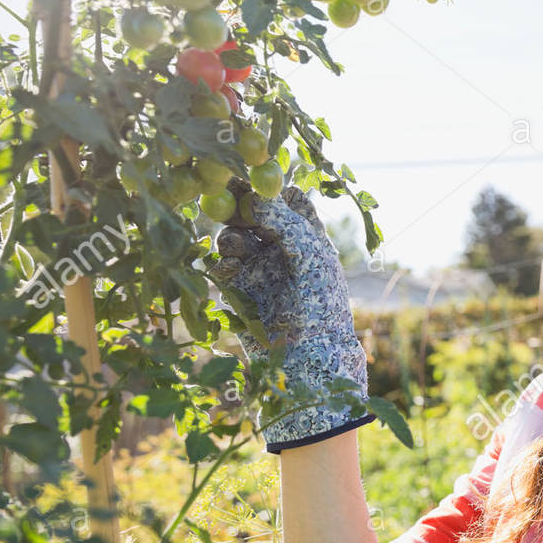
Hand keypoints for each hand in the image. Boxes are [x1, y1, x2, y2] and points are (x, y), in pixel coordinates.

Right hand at [210, 182, 373, 452]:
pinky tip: (229, 269)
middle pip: (253, 213)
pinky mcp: (238, 293)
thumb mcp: (310, 257)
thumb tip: (253, 194)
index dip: (269, 186)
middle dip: (239, 206)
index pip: (287, 199)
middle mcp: (283, 251)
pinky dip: (222, 262)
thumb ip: (284, 222)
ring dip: (231, 235)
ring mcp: (259, 271)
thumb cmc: (321, 308)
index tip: (252, 177)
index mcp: (310, 239)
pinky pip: (222, 266)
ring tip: (237, 247)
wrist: (307, 365)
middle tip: (225, 199)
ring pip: (234, 236)